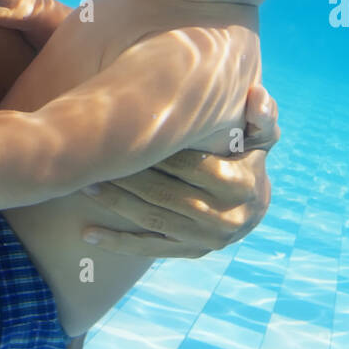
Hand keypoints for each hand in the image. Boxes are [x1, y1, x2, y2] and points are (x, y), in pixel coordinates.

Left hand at [76, 84, 279, 257]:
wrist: (254, 205)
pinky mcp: (188, 252)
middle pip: (164, 193)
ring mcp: (204, 239)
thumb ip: (262, 115)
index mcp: (238, 184)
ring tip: (86, 185)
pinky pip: (149, 249)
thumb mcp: (261, 134)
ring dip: (115, 204)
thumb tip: (258, 96)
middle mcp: (223, 218)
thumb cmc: (249, 156)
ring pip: (151, 220)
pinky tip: (88, 234)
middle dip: (127, 177)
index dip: (155, 151)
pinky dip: (117, 243)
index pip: (188, 164)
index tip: (125, 135)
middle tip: (94, 160)